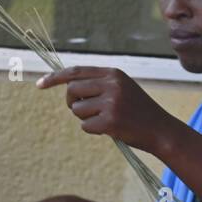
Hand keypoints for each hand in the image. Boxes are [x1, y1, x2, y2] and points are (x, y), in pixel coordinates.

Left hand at [36, 66, 177, 153]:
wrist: (161, 130)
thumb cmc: (136, 110)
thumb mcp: (120, 88)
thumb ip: (97, 84)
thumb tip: (67, 85)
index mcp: (113, 73)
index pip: (75, 71)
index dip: (55, 78)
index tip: (39, 84)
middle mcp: (112, 84)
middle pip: (71, 90)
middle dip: (73, 102)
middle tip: (88, 110)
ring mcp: (111, 102)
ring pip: (77, 109)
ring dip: (85, 117)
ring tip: (106, 118)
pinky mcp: (110, 121)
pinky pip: (85, 126)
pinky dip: (93, 130)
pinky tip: (110, 129)